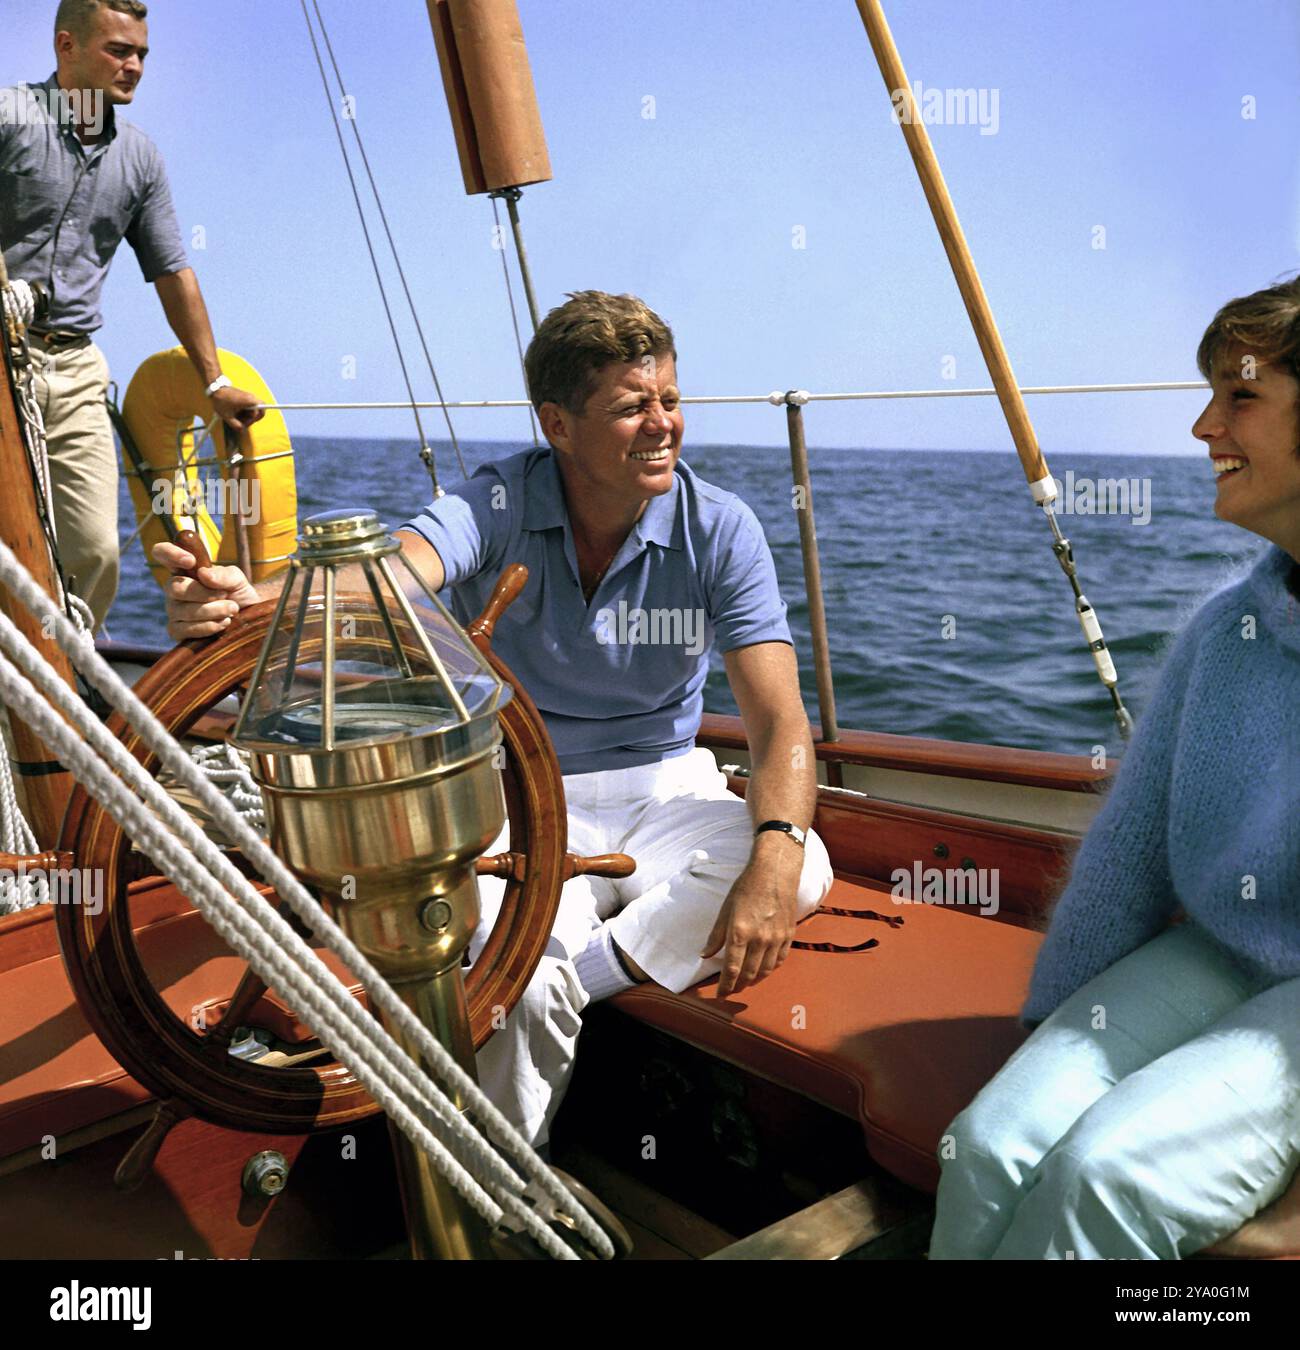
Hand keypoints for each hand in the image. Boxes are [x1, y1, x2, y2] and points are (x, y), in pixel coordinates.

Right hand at [152, 539, 258, 641]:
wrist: (246, 618)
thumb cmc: (237, 593)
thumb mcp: (237, 579)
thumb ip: (223, 574)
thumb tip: (203, 574)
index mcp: (184, 569)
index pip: (162, 553)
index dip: (171, 553)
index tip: (191, 561)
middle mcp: (174, 589)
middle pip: (174, 587)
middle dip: (204, 593)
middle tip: (225, 596)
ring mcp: (173, 610)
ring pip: (183, 610)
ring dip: (213, 611)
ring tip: (232, 610)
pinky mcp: (177, 630)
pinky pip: (185, 629)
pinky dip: (208, 626)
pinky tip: (222, 623)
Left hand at [210, 384, 264, 429]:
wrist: (216, 389)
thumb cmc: (221, 400)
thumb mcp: (227, 416)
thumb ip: (235, 425)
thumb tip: (241, 431)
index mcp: (249, 401)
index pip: (260, 412)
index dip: (253, 421)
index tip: (244, 423)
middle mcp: (251, 398)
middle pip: (259, 411)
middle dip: (252, 419)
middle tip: (244, 422)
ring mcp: (249, 397)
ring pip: (255, 409)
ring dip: (248, 415)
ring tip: (237, 417)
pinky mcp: (245, 397)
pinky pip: (250, 406)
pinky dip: (245, 411)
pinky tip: (237, 413)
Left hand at [701, 860, 798, 998]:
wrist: (775, 872)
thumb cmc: (746, 887)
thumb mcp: (725, 909)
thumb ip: (715, 935)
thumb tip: (704, 955)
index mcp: (739, 933)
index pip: (731, 970)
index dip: (725, 986)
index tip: (720, 994)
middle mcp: (759, 939)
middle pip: (748, 975)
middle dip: (738, 986)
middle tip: (731, 989)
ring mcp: (776, 939)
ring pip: (765, 971)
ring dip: (754, 981)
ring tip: (745, 982)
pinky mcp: (788, 935)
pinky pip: (779, 960)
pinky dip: (770, 969)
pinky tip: (763, 969)